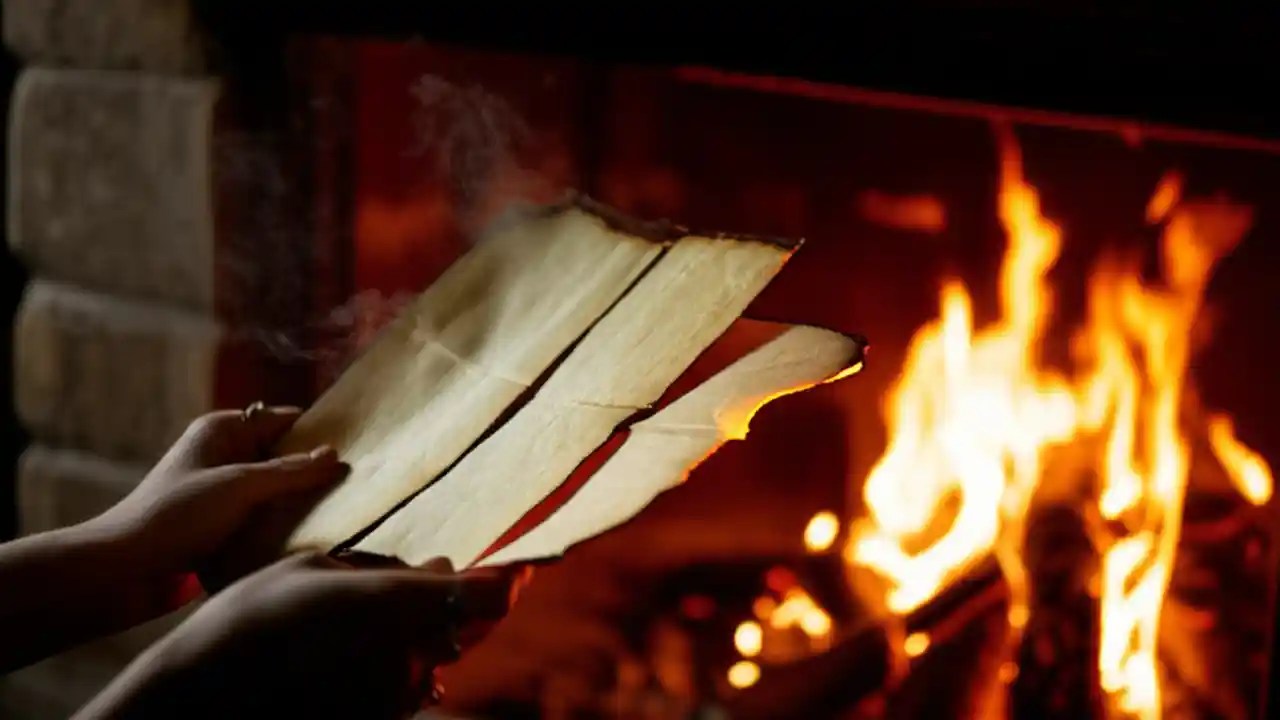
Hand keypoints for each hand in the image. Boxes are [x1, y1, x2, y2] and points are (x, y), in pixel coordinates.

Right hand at [75, 553, 514, 719]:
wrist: (196, 704)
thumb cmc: (244, 622)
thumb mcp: (307, 572)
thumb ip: (380, 571)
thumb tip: (440, 569)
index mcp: (390, 603)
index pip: (484, 595)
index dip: (506, 581)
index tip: (515, 570)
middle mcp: (403, 654)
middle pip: (463, 629)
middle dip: (458, 609)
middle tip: (432, 587)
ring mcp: (390, 696)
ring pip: (434, 660)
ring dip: (421, 641)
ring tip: (360, 627)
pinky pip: (405, 691)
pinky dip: (396, 671)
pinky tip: (349, 658)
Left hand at [89, 406, 346, 602]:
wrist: (124, 571)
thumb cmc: (175, 516)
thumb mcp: (239, 486)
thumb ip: (290, 471)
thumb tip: (335, 456)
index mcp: (224, 431)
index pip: (286, 420)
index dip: (320, 433)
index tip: (361, 449)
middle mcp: (225, 455)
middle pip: (285, 456)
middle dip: (315, 472)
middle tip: (359, 487)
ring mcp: (224, 492)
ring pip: (278, 491)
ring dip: (300, 504)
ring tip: (342, 515)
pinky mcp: (223, 525)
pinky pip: (264, 519)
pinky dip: (283, 527)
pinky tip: (310, 539)